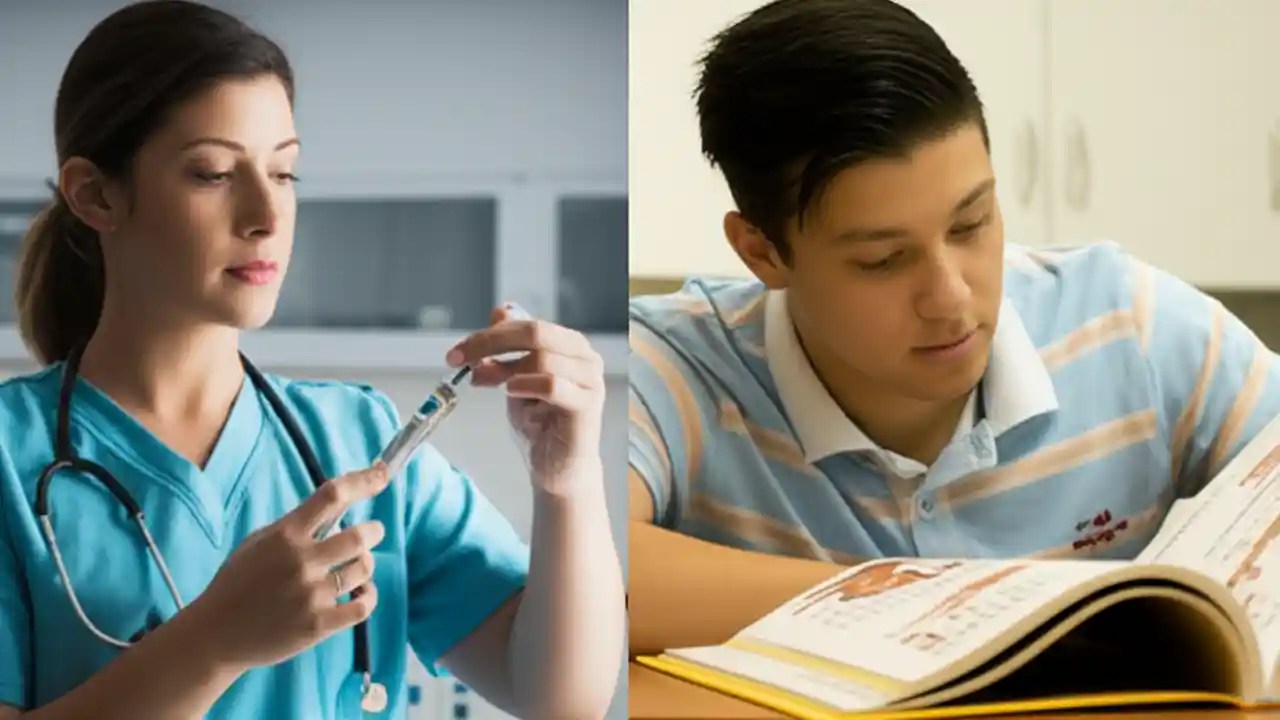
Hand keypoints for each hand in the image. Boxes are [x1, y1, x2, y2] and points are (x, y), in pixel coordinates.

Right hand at [184, 465, 391, 671]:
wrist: (215, 634)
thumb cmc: (238, 582)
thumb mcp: (259, 542)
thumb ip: (297, 525)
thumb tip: (340, 507)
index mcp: (285, 535)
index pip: (332, 496)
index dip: (363, 481)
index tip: (382, 473)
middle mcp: (301, 562)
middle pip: (359, 537)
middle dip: (373, 531)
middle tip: (373, 532)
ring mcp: (311, 595)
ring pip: (363, 569)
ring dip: (365, 563)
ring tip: (355, 565)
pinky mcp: (319, 625)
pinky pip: (363, 605)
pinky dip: (368, 595)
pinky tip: (360, 592)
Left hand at [447, 304, 605, 484]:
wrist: (558, 469)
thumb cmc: (541, 424)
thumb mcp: (515, 380)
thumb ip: (509, 349)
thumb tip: (500, 311)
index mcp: (570, 344)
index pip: (527, 325)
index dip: (489, 334)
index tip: (457, 351)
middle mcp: (586, 357)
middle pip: (535, 333)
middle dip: (490, 342)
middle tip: (458, 358)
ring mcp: (590, 380)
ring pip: (542, 357)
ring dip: (503, 367)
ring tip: (481, 381)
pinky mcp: (588, 405)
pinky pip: (553, 384)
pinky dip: (525, 384)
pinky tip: (509, 391)